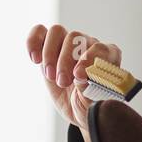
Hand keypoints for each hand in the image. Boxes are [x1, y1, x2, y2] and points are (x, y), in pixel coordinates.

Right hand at [26, 24, 122, 141]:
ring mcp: (69, 44)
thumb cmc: (90, 105)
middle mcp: (89, 45)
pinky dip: (33, 41)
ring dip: (50, 54)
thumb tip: (80, 76)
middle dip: (65, 60)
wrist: (77, 110)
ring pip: (57, 31)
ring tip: (50, 76)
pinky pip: (40, 32)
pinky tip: (35, 59)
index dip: (89, 58)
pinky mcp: (50, 47)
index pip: (101, 48)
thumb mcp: (93, 105)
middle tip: (62, 82)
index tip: (79, 76)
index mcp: (108, 58)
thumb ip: (90, 89)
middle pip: (75, 37)